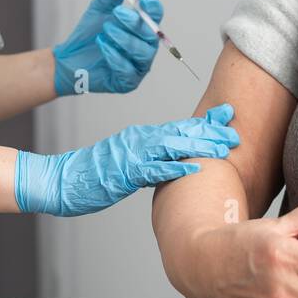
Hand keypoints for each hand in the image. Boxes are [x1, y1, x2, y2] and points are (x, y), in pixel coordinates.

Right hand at [16, 104, 239, 216]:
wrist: (62, 181)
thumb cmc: (94, 174)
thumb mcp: (127, 161)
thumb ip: (150, 158)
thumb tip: (172, 162)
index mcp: (141, 136)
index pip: (179, 125)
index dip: (205, 121)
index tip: (228, 115)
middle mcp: (139, 139)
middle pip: (181, 131)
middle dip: (210, 131)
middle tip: (234, 132)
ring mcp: (132, 154)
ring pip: (172, 146)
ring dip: (200, 146)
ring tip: (224, 148)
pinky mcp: (124, 172)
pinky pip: (153, 170)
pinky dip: (175, 168)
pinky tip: (194, 169)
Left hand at [52, 0, 161, 94]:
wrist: (68, 58)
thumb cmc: (89, 34)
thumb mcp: (98, 9)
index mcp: (142, 29)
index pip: (155, 17)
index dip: (153, 8)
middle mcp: (145, 48)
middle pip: (151, 35)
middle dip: (134, 22)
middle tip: (117, 13)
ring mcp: (139, 67)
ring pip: (142, 52)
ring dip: (124, 39)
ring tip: (105, 30)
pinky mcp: (128, 82)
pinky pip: (128, 69)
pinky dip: (115, 56)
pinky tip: (103, 45)